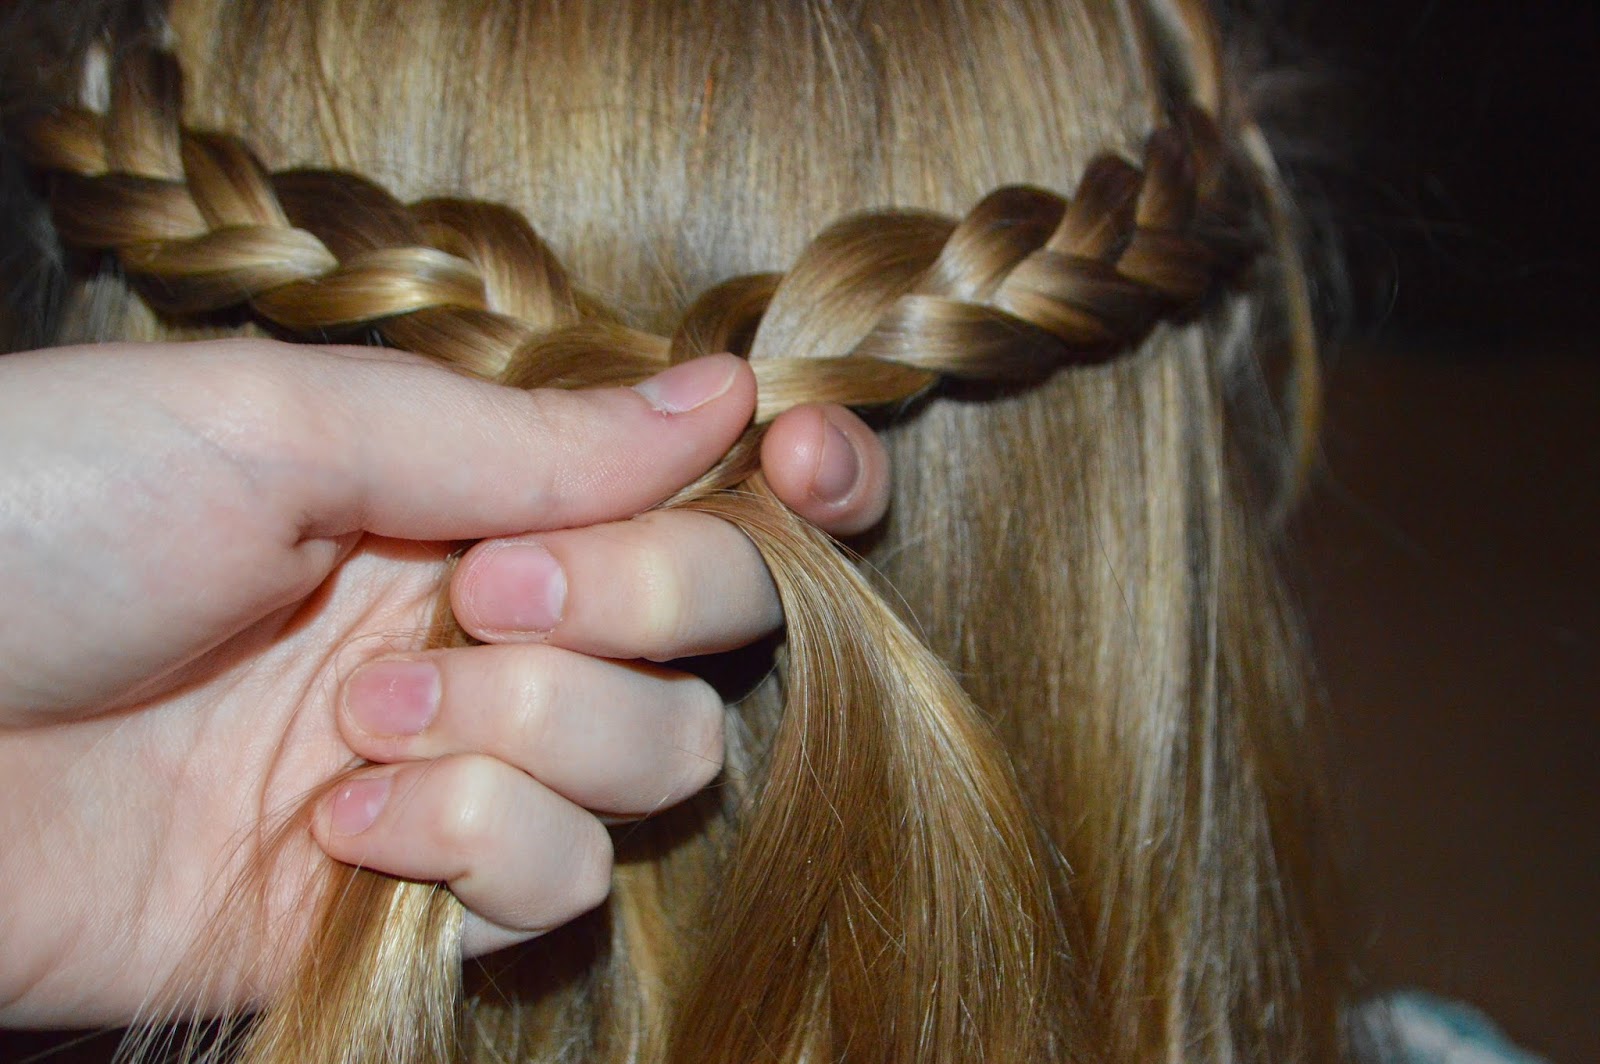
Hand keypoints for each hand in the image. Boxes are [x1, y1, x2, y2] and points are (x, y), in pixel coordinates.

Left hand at [0, 339, 888, 1026]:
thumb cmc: (38, 522)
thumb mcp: (278, 427)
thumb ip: (518, 435)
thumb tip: (723, 394)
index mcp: (472, 486)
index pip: (696, 482)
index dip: (790, 479)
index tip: (805, 470)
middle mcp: (497, 620)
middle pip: (718, 626)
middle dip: (633, 606)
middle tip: (473, 596)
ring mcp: (467, 760)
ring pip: (661, 762)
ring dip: (532, 732)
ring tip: (358, 723)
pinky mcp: (416, 899)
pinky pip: (561, 883)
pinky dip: (473, 847)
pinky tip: (339, 825)